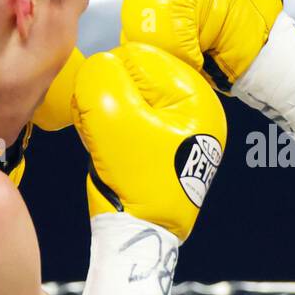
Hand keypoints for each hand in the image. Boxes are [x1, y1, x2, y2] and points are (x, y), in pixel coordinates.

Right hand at [70, 43, 226, 294]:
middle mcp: (198, 111)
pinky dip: (116, 130)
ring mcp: (185, 131)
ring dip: (110, 114)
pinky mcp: (168, 148)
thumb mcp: (113, 120)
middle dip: (111, 96)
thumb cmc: (136, 183)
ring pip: (133, 99)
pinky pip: (135, 121)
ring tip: (105, 141)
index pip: (143, 56)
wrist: (141, 239)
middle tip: (100, 126)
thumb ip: (103, 79)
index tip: (96, 102)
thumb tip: (100, 64)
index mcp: (197, 98)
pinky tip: (109, 150)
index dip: (110, 74)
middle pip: (139, 76)